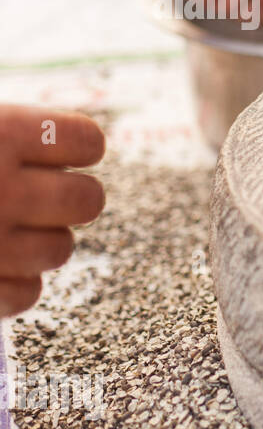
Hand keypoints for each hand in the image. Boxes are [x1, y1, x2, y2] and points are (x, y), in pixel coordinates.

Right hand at [0, 106, 104, 316]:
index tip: (56, 152)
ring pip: (60, 250)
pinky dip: (9, 283)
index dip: (75, 147)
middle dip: (67, 199)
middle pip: (88, 200)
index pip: (87, 140)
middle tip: (34, 194)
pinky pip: (26, 294)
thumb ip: (12, 134)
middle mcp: (0, 188)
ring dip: (37, 241)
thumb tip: (71, 140)